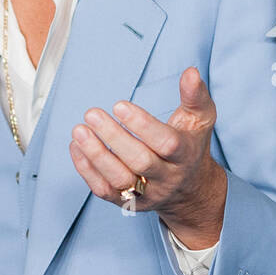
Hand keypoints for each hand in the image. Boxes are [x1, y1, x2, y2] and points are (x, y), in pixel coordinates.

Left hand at [69, 67, 227, 247]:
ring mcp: (146, 193)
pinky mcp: (128, 202)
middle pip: (140, 162)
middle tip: (92, 114)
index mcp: (185, 155)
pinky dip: (86, 170)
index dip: (143, 125)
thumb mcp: (200, 120)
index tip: (119, 105)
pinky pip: (104, 191)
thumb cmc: (190, 146)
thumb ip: (195, 96)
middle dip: (114, 137)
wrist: (189, 190)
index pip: (166, 143)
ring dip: (96, 155)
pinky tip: (76, 147)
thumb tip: (190, 72)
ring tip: (79, 131)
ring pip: (120, 180)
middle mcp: (167, 178)